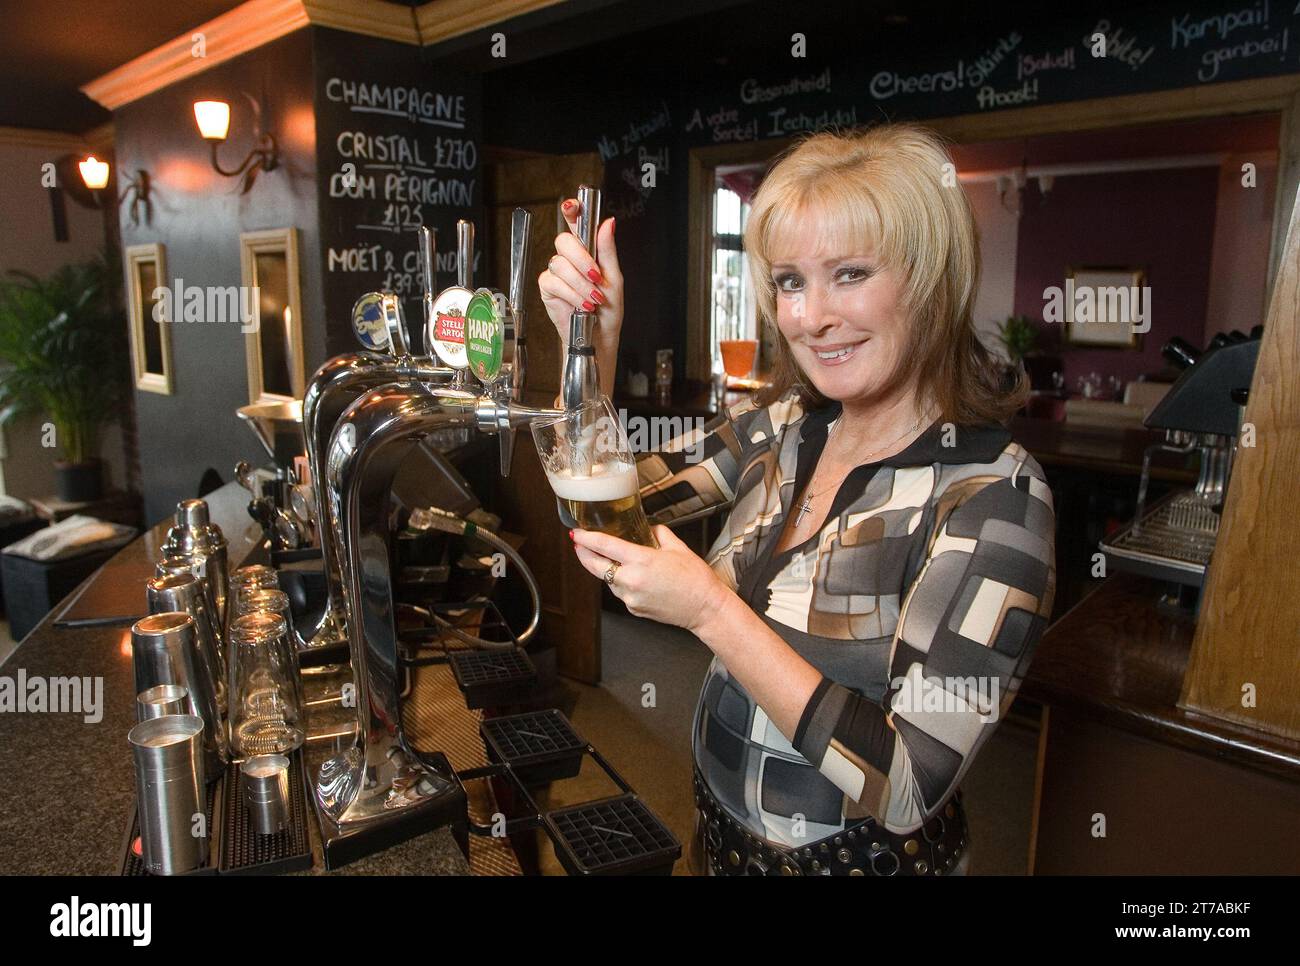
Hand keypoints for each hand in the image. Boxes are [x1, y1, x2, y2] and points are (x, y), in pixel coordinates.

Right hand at [537, 201, 622, 347]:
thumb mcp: (614, 278)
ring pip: (559, 263)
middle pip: (564, 241)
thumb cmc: (608, 309)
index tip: (572, 207)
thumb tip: (608, 223)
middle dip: (582, 260)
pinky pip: (553, 282)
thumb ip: (607, 250)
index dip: (572, 211)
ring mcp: (557, 272)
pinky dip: (571, 294)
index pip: (576, 223)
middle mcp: (570, 258)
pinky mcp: (548, 288)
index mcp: (588, 250)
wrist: (599, 335)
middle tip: (596, 277)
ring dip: (580, 283)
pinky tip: (581, 304)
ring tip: (593, 299)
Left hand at [570, 524, 727, 633]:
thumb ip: (659, 534)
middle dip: (583, 554)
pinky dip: (621, 583)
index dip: (586, 538)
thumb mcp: (678, 547)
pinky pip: (620, 592)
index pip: (604, 546)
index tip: (576, 533)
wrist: (705, 607)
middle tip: (578, 545)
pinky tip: (633, 578)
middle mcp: (631, 580)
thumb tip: (649, 530)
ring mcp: (630, 597)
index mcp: (641, 561)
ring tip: (610, 560)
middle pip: (595, 566)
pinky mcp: (633, 609)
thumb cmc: (695, 578)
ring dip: (606, 569)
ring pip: (608, 580)